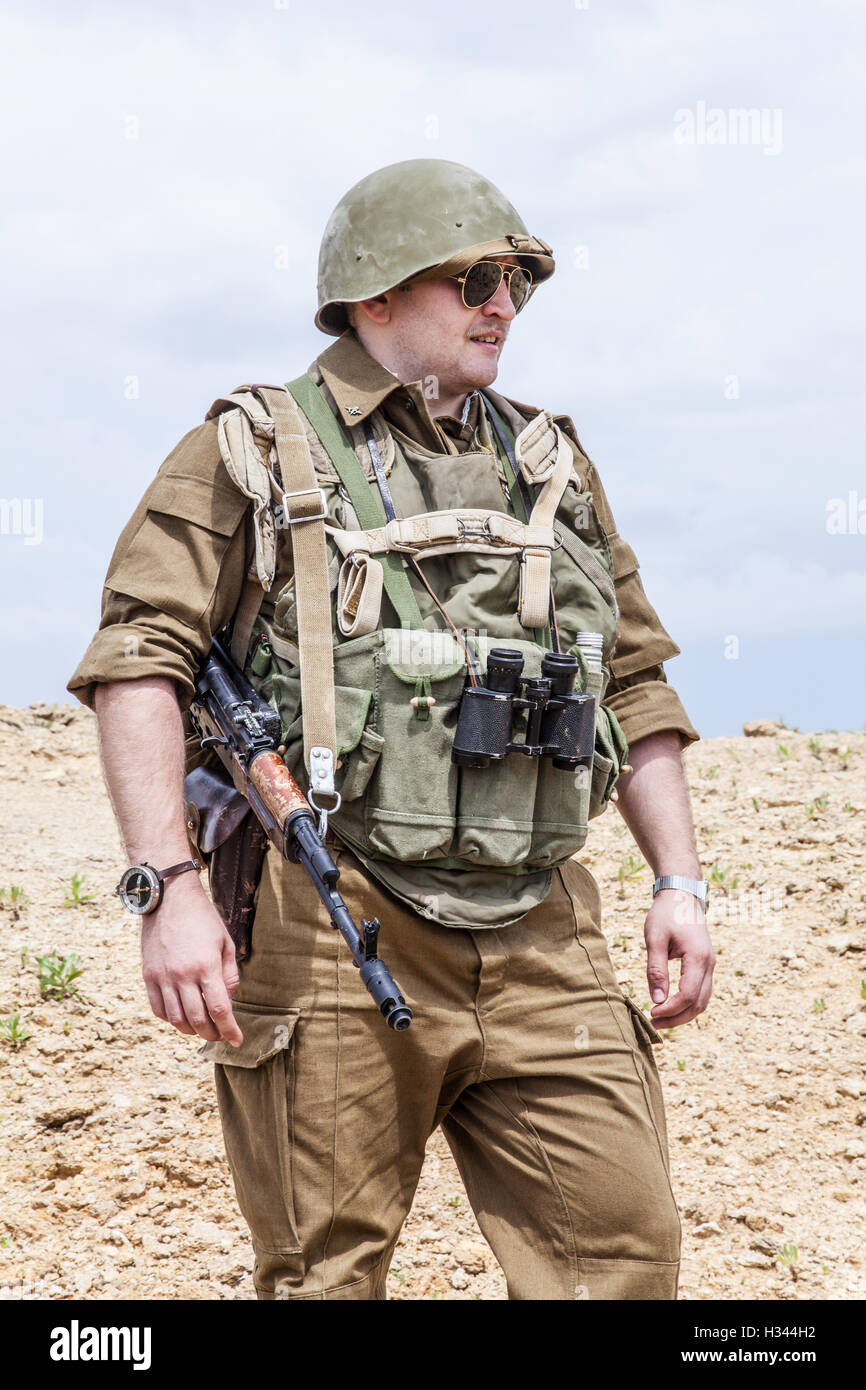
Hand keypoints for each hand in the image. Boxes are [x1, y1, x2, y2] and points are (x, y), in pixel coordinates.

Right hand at [141, 876, 242, 1044]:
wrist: (169, 899)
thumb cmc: (202, 918)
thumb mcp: (225, 942)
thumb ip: (229, 974)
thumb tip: (228, 1001)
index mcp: (206, 966)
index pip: (219, 1010)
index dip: (229, 1029)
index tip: (237, 1040)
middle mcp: (183, 975)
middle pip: (198, 1020)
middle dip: (213, 1034)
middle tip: (221, 1036)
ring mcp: (163, 977)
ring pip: (176, 1019)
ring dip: (191, 1031)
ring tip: (203, 1030)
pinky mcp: (148, 975)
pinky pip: (158, 1009)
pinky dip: (170, 1020)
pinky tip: (181, 1018)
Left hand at [644, 889, 714, 1028]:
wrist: (682, 896)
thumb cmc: (666, 914)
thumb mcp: (655, 939)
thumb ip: (656, 970)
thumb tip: (656, 1000)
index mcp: (698, 957)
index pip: (688, 994)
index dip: (670, 1009)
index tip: (651, 1013)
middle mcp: (709, 964)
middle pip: (699, 1004)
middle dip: (677, 1018)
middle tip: (654, 1024)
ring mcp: (710, 965)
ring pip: (703, 1001)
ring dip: (683, 1014)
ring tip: (661, 1019)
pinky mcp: (705, 965)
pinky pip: (701, 992)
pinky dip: (688, 1004)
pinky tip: (670, 1006)